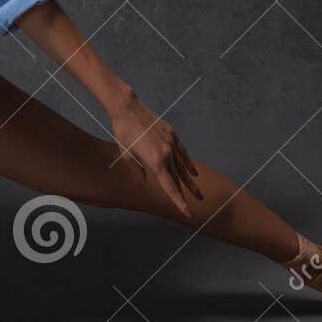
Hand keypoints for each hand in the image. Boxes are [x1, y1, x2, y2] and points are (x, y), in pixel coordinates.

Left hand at [109, 93, 203, 218]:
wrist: (128, 109)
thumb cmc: (124, 133)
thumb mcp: (126, 155)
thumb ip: (137, 171)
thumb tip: (142, 184)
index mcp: (155, 162)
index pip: (170, 187)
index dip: (180, 202)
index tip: (189, 213)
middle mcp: (166, 154)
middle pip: (178, 178)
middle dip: (186, 193)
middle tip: (197, 204)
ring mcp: (171, 143)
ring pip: (183, 167)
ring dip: (190, 181)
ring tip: (198, 192)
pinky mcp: (172, 134)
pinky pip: (182, 153)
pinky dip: (188, 163)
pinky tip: (193, 172)